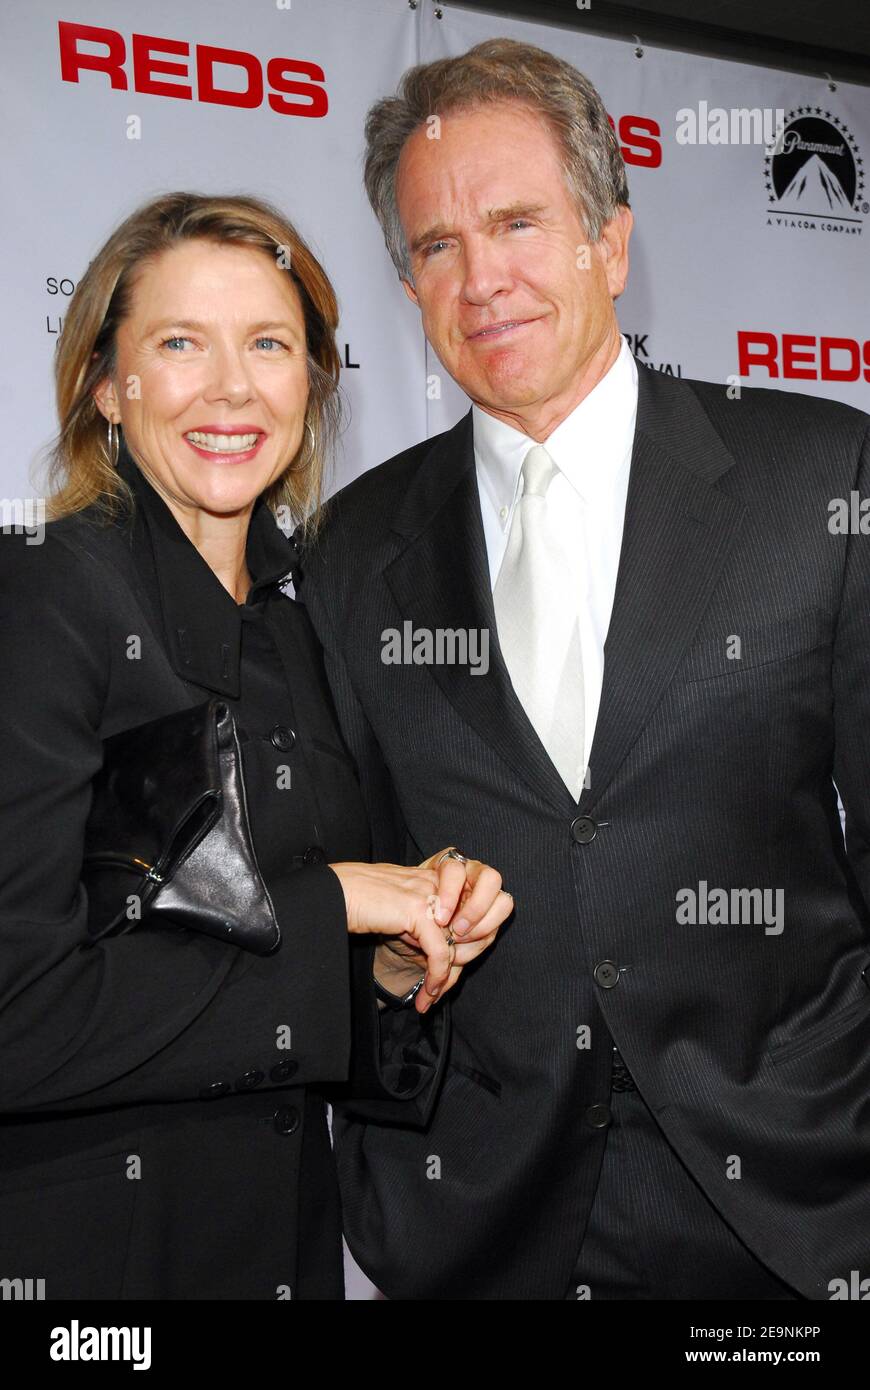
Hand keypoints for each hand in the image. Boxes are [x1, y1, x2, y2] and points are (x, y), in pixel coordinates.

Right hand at [372, 848, 512, 1011]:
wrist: (333, 895)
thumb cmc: (364, 906)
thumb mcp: (405, 920)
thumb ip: (429, 932)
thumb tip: (445, 969)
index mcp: (442, 880)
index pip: (477, 914)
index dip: (470, 947)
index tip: (444, 976)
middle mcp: (442, 884)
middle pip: (479, 926)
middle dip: (464, 962)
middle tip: (438, 989)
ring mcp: (432, 895)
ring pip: (464, 940)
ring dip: (449, 975)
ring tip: (433, 994)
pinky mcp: (418, 909)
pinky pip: (442, 951)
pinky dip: (438, 977)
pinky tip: (428, 991)